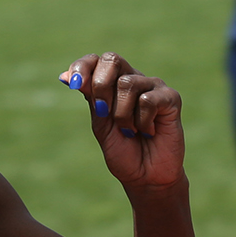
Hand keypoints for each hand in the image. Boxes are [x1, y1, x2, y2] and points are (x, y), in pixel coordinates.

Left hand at [58, 52, 186, 191]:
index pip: (96, 61)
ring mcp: (153, 87)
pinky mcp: (171, 98)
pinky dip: (142, 122)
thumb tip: (64, 76)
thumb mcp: (100, 125)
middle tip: (103, 112)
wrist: (145, 176)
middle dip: (101, 86)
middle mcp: (133, 80)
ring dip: (122, 115)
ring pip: (127, 84)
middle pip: (112, 60)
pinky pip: (147, 100)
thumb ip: (90, 98)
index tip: (74, 85)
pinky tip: (149, 131)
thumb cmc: (123, 151)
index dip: (82, 67)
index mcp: (113, 85)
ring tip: (130, 130)